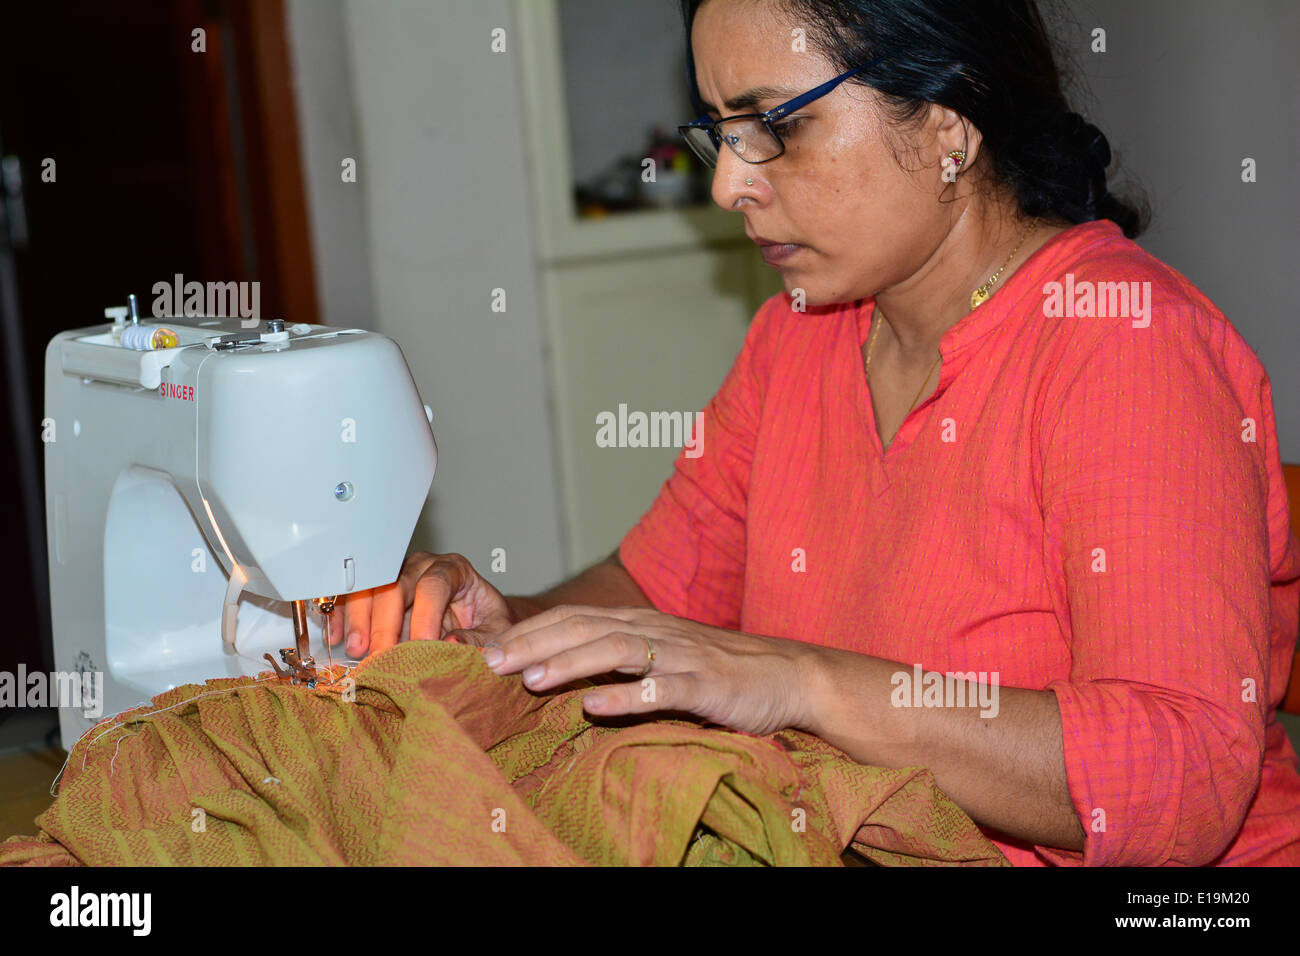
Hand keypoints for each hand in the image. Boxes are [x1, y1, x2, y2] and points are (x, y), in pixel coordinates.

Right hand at [333, 552, 512, 657]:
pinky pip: (354, 596)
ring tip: (357, 649)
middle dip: (385, 622)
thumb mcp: (495, 632)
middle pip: (396, 584)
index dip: (426, 616)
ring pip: (370, 588)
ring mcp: (396, 577)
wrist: (479, 621)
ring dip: (359, 619)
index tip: (422, 647)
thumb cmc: (486, 622)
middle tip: (380, 655)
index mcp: (454, 570)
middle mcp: (422, 567)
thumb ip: (479, 639)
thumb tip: (451, 645)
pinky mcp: (378, 592)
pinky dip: (342, 616)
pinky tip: (337, 637)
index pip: (435, 585)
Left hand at [480, 605, 818, 734]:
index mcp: (640, 623)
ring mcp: (680, 656)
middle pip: (584, 627)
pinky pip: (661, 689)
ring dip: (569, 663)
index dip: (529, 631)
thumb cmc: (719, 670)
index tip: (486, 650)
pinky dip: (625, 697)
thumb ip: (618, 659)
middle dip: (533, 643)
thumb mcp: (663, 656)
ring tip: (530, 680)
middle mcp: (655, 631)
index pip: (574, 617)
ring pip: (616, 650)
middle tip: (489, 663)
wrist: (789, 675)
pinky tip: (594, 706)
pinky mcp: (706, 685)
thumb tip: (561, 673)